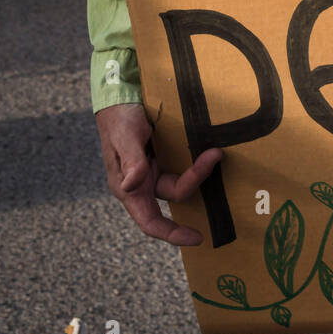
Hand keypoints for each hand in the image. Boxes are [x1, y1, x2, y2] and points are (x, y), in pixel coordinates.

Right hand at [96, 102, 222, 244]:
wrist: (121, 95)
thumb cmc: (117, 118)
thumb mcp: (123, 137)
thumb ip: (131, 161)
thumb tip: (132, 186)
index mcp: (129, 188)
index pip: (150, 221)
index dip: (172, 234)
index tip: (197, 238)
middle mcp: (144, 182)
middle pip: (176, 193)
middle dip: (197, 177)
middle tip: (215, 154)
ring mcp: (157, 169)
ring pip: (184, 178)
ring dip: (201, 168)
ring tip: (216, 151)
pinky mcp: (167, 155)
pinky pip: (186, 163)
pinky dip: (198, 158)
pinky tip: (210, 149)